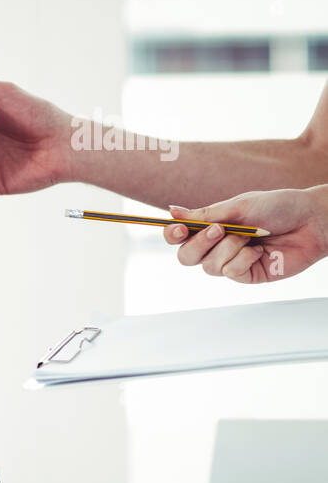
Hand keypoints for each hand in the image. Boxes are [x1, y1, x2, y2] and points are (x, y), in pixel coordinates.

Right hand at [164, 186, 327, 283]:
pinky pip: (230, 273)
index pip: (179, 237)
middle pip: (186, 257)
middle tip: (220, 230)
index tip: (180, 229)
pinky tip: (259, 251)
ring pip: (208, 266)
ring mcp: (231, 262)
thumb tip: (171, 211)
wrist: (311, 221)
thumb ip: (204, 214)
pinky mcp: (247, 275)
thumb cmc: (278, 208)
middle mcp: (217, 246)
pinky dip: (243, 259)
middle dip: (199, 245)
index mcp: (212, 226)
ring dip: (228, 249)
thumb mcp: (237, 207)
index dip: (173, 235)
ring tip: (249, 237)